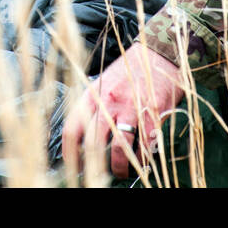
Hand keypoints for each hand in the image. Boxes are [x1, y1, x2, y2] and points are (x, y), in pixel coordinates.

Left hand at [61, 41, 186, 179]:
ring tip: (121, 172)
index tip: (71, 164)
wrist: (158, 52)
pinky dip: (143, 157)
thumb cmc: (130, 68)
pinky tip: (143, 160)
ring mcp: (132, 108)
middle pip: (94, 144)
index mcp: (93, 95)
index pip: (72, 128)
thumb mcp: (103, 80)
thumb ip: (94, 104)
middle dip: (94, 166)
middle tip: (97, 175)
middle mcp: (109, 102)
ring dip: (120, 166)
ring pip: (120, 148)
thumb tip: (83, 131)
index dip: (69, 151)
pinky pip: (145, 144)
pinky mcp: (153, 113)